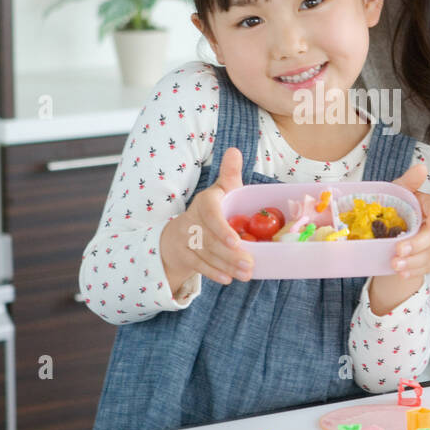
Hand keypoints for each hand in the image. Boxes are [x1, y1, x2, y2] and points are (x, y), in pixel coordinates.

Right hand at [168, 147, 255, 284]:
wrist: (179, 232)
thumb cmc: (211, 210)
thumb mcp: (220, 190)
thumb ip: (229, 173)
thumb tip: (235, 150)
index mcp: (204, 202)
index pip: (210, 214)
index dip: (222, 229)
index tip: (236, 242)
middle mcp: (191, 219)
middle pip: (210, 239)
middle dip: (230, 254)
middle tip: (250, 264)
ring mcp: (185, 238)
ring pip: (206, 254)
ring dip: (226, 265)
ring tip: (246, 273)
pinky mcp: (184, 254)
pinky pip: (198, 265)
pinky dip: (213, 273)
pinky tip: (228, 278)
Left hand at [386, 163, 429, 279]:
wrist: (390, 236)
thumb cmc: (395, 209)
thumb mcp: (396, 194)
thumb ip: (408, 182)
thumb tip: (422, 166)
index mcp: (427, 206)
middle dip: (416, 244)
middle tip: (397, 250)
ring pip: (429, 255)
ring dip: (411, 261)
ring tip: (393, 264)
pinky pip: (425, 268)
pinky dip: (412, 271)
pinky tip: (400, 273)